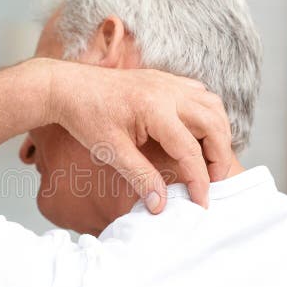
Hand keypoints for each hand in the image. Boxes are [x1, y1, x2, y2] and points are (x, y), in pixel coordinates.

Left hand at [43, 58, 232, 211]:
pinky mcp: (165, 80)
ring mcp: (168, 82)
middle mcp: (168, 91)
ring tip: (210, 161)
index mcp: (155, 109)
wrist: (67, 87)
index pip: (190, 151)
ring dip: (219, 134)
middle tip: (215, 182)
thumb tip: (160, 205)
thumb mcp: (111, 151)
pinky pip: (200, 95)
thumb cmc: (85, 116)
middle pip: (214, 124)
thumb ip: (140, 177)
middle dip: (220, 156)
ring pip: (213, 106)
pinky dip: (208, 116)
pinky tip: (198, 135)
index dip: (199, 181)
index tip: (201, 203)